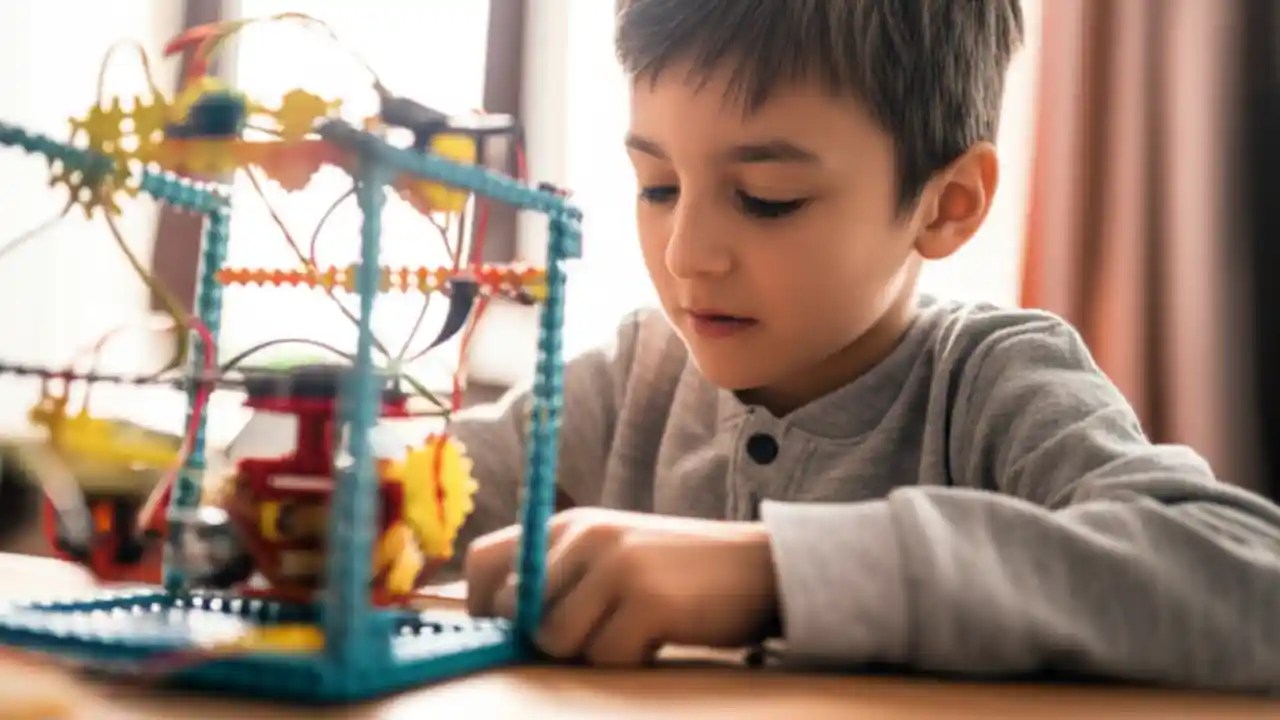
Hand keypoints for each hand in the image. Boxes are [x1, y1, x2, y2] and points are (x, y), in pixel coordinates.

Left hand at [465, 507, 779, 666]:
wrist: (761, 565)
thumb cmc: (679, 572)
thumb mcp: (612, 555)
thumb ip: (560, 577)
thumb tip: (500, 625)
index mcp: (569, 523)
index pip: (483, 562)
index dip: (482, 608)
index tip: (506, 635)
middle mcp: (585, 536)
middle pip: (516, 613)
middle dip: (544, 640)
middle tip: (594, 635)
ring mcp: (616, 565)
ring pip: (555, 640)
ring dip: (589, 652)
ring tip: (630, 631)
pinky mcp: (648, 599)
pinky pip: (605, 657)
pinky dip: (629, 660)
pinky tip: (658, 636)